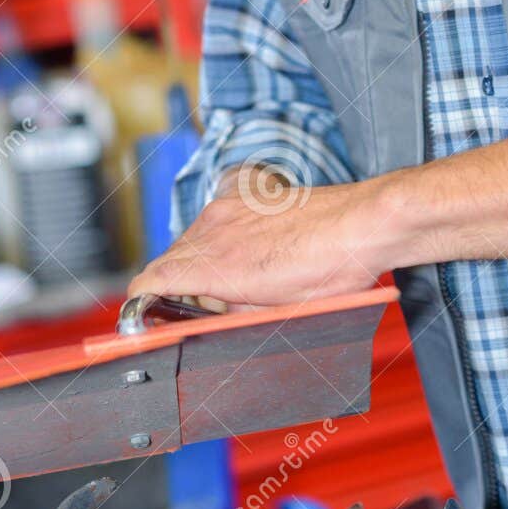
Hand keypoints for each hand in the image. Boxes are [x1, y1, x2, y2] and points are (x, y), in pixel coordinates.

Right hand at [126, 163, 391, 307]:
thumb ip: (233, 315)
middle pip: (171, 260)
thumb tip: (217, 316)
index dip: (142, 303)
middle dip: (179, 286)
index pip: (152, 280)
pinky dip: (223, 236)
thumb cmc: (332, 269)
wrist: (365, 225)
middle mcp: (214, 228)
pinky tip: (250, 250)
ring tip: (238, 280)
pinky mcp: (248, 193)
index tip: (142, 315)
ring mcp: (230, 205)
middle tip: (205, 308)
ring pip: (194, 238)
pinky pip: (217, 217)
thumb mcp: (277, 312)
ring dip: (203, 260)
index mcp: (215, 263)